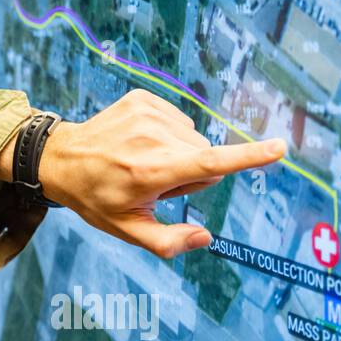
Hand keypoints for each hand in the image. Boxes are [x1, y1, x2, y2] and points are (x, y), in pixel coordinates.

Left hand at [33, 89, 285, 258]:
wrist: (61, 159)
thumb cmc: (96, 198)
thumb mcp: (127, 230)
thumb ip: (168, 241)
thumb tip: (205, 238)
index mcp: (152, 172)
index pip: (210, 164)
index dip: (248, 157)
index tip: (279, 148)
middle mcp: (153, 138)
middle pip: (204, 156)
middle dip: (190, 172)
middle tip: (152, 182)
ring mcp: (147, 113)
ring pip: (193, 138)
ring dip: (178, 152)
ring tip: (141, 161)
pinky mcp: (142, 98)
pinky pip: (178, 120)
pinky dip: (166, 133)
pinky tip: (138, 143)